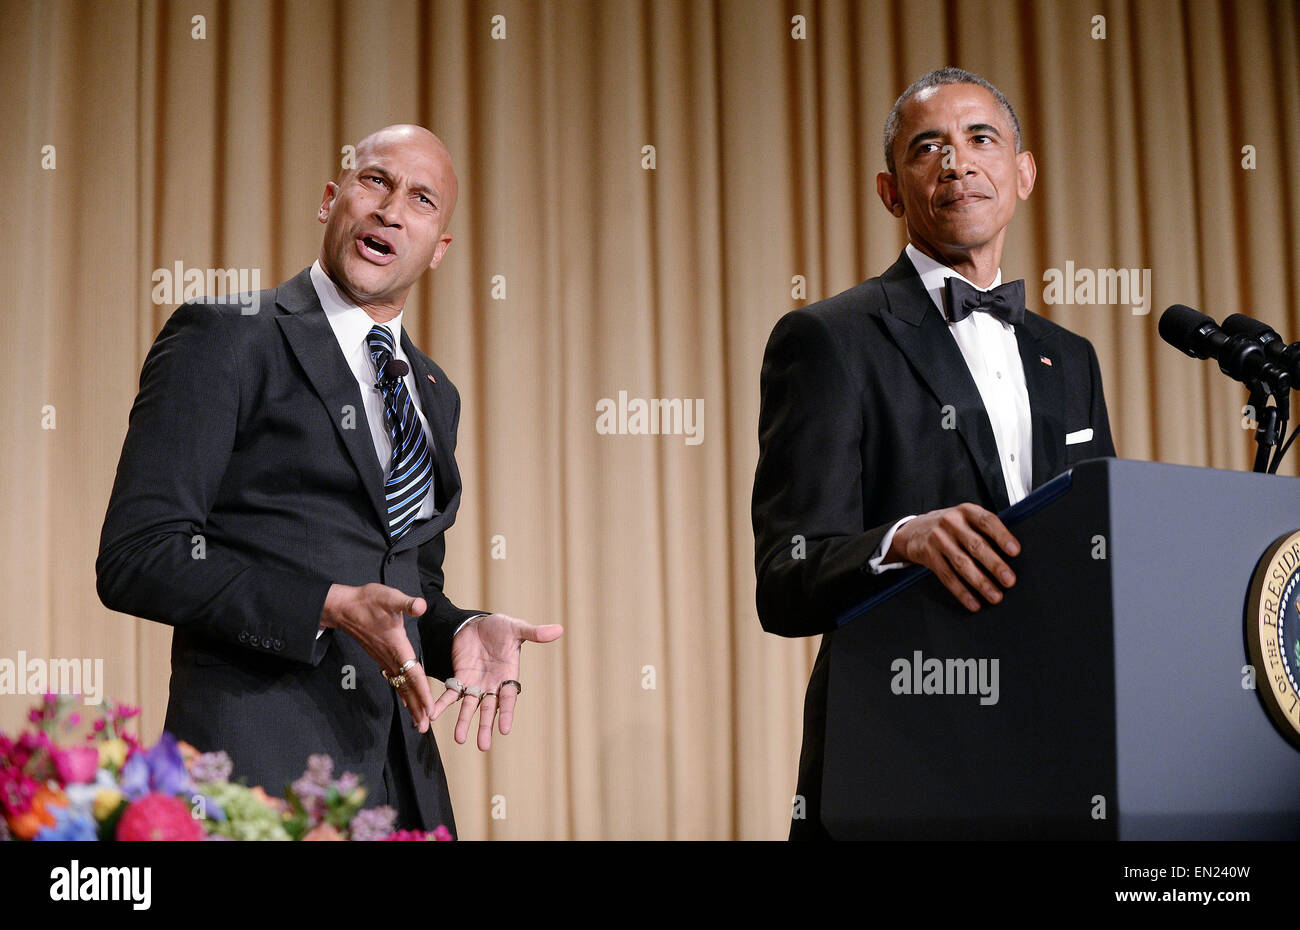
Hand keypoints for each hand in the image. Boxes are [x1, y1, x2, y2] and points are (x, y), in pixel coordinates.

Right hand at [320, 583, 435, 732]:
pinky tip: (407, 701)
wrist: (345, 607)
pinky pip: (395, 681)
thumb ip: (406, 603)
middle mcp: (391, 658)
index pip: (413, 674)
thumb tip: (420, 606)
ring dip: (411, 704)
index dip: (423, 692)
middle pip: (407, 687)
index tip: (430, 710)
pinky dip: (403, 693)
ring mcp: (384, 660)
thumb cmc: (368, 602)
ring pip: (401, 687)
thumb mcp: (390, 597)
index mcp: (397, 646)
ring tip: (419, 722)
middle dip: (417, 707)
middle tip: (424, 727)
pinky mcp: (381, 658)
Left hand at [431, 614, 563, 749]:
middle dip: (485, 726)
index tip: (504, 729)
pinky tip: (433, 715)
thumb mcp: (516, 628)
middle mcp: (492, 684)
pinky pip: (451, 694)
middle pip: (489, 709)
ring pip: (469, 706)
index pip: (508, 697)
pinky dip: (442, 704)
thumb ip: (534, 633)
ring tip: (459, 739)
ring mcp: (475, 683)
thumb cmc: (500, 627)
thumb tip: (558, 630)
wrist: (477, 624)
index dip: (507, 712)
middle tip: (483, 746)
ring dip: (464, 722)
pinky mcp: (460, 678)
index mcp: (508, 675)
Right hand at [885, 503, 1020, 611]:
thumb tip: (1012, 553)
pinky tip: (973, 602)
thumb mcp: (966, 519)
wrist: (914, 530)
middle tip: (1009, 580)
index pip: (987, 521)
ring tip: (995, 595)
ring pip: (962, 563)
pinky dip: (962, 592)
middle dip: (994, 565)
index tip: (1015, 551)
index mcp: (966, 511)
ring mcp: (938, 539)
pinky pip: (947, 576)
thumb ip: (985, 530)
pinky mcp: (928, 555)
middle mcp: (951, 523)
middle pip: (976, 545)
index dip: (1002, 536)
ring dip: (980, 582)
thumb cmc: (950, 527)